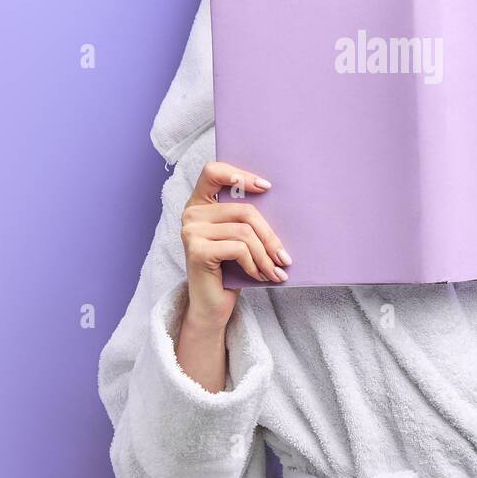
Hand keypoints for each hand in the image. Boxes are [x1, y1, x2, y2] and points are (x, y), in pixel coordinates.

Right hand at [180, 161, 290, 329]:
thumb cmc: (230, 269)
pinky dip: (254, 264)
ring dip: (266, 255)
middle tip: (285, 258)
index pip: (213, 171)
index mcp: (200, 203)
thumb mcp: (239, 238)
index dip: (240, 175)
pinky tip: (259, 276)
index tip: (267, 187)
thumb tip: (280, 200)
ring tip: (276, 271)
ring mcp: (191, 231)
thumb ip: (246, 218)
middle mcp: (191, 213)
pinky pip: (238, 249)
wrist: (212, 306)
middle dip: (270, 236)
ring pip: (244, 232)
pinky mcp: (196, 250)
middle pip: (243, 210)